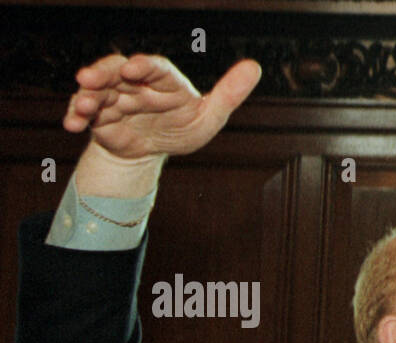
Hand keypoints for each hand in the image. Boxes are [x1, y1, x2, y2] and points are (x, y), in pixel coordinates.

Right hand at [65, 53, 260, 160]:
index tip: (133, 70)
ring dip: (86, 96)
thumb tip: (254, 67)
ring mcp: (113, 96)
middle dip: (102, 74)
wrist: (154, 153)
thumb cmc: (183, 129)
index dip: (142, 67)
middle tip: (88, 79)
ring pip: (96, 90)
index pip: (152, 67)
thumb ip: (229, 94)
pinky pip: (82, 112)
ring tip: (83, 106)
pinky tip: (72, 125)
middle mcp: (134, 83)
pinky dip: (76, 116)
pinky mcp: (98, 114)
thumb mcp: (209, 117)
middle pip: (115, 72)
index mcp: (162, 80)